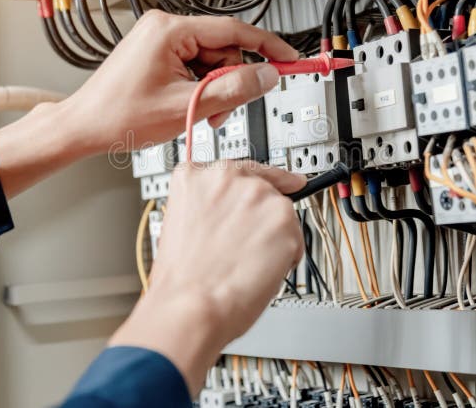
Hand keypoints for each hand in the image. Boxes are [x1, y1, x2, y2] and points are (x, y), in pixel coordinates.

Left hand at [64, 10, 296, 152]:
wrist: (84, 127)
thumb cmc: (119, 116)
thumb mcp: (186, 107)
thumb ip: (233, 90)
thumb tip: (266, 76)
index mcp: (170, 30)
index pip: (234, 30)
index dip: (267, 46)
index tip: (290, 59)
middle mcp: (165, 28)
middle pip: (224, 49)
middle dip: (229, 82)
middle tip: (220, 111)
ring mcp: (160, 41)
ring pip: (211, 62)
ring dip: (214, 90)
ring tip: (198, 114)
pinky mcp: (158, 54)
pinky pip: (195, 67)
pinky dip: (199, 89)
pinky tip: (188, 107)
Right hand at [108, 161, 305, 394]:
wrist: (189, 306)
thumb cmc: (180, 280)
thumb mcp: (180, 224)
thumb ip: (208, 208)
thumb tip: (231, 215)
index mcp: (195, 175)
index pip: (237, 169)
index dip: (255, 183)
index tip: (274, 182)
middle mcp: (228, 177)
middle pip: (263, 187)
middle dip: (262, 215)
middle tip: (249, 245)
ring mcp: (258, 195)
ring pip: (281, 214)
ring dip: (273, 238)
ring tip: (246, 264)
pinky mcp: (284, 219)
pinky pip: (295, 239)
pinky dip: (286, 258)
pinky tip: (260, 272)